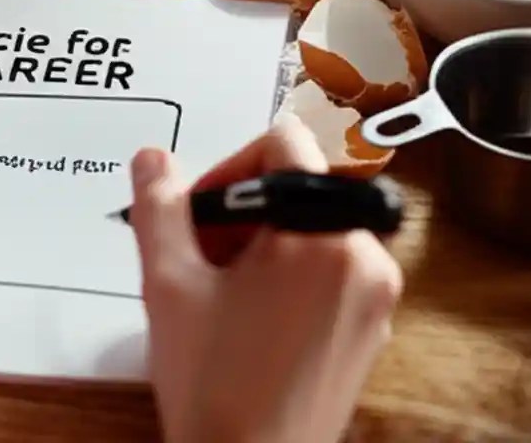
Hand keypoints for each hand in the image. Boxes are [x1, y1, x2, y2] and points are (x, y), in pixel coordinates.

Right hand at [130, 118, 402, 442]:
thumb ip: (161, 209)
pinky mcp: (370, 329)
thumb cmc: (215, 386)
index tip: (194, 210)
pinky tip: (242, 315)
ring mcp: (376, 298)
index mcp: (323, 234)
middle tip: (194, 250)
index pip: (282, 146)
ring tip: (213, 287)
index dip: (226, 168)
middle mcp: (367, 258)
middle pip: (300, 188)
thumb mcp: (169, 284)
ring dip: (260, 240)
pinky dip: (286, 273)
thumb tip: (154, 159)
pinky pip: (330, 271)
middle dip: (239, 209)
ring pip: (314, 229)